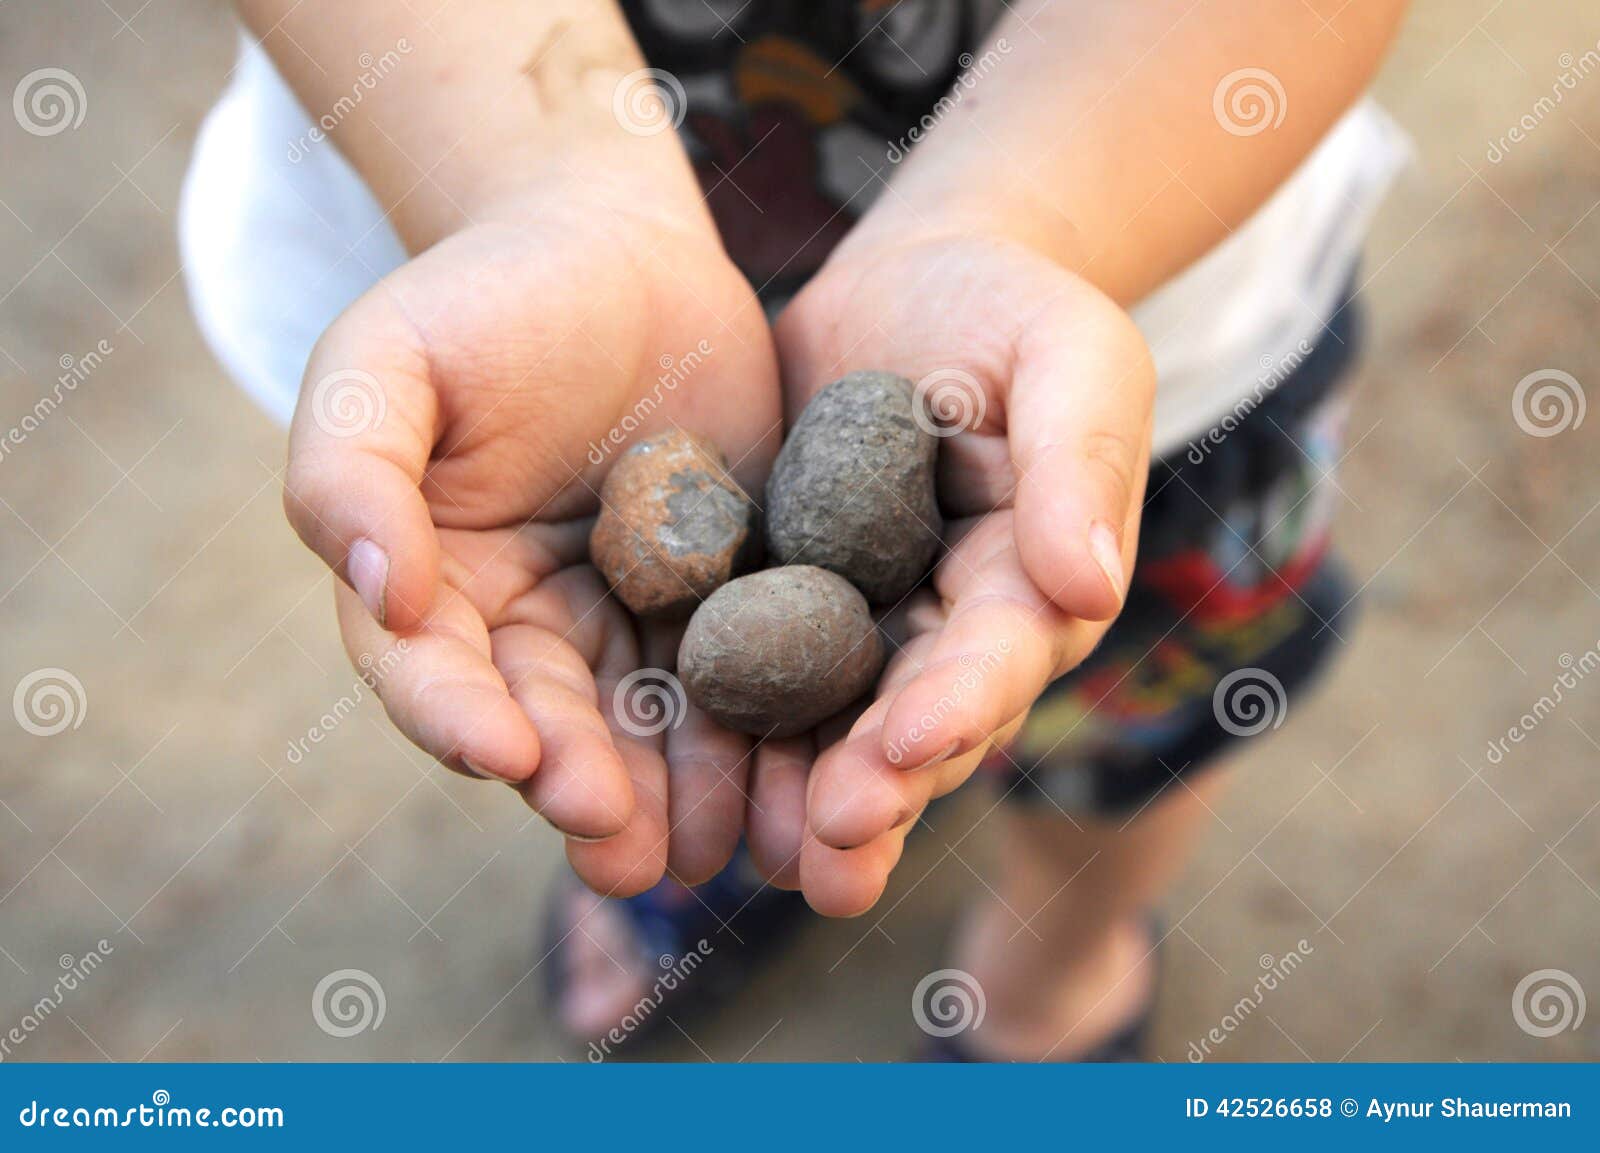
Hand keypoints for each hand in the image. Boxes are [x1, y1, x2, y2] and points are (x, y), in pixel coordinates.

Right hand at [284, 193, 780, 895]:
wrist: (614, 249)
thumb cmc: (482, 296)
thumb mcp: (386, 361)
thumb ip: (352, 470)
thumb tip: (376, 594)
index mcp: (435, 589)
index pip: (434, 673)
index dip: (460, 720)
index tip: (510, 757)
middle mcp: (530, 627)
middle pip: (551, 725)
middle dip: (584, 788)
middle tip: (623, 847)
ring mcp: (632, 620)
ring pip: (650, 724)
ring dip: (675, 793)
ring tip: (709, 852)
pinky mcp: (723, 600)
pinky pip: (742, 674)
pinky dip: (762, 731)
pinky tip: (789, 780)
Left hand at [756, 232, 1154, 914]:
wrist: (909, 289)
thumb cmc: (1009, 309)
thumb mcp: (1070, 356)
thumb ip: (1080, 460)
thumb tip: (1087, 590)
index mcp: (1031, 587)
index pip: (998, 654)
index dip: (959, 705)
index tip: (908, 746)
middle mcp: (948, 632)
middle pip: (915, 723)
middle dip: (878, 787)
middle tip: (828, 845)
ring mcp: (864, 628)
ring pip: (833, 726)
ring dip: (802, 795)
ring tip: (764, 860)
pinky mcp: (784, 606)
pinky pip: (754, 672)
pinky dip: (728, 726)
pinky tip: (681, 777)